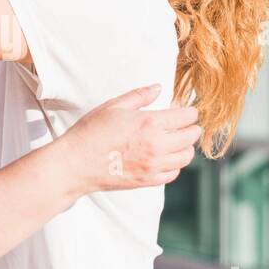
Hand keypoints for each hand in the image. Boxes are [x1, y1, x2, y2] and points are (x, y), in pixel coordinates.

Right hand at [57, 85, 201, 193]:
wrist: (75, 164)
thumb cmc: (91, 132)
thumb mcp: (113, 106)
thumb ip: (139, 96)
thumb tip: (158, 88)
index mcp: (150, 123)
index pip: (186, 117)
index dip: (191, 112)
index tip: (188, 111)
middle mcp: (157, 145)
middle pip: (191, 137)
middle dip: (193, 128)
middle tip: (188, 125)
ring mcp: (153, 165)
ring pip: (186, 157)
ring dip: (186, 148)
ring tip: (179, 142)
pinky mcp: (147, 180)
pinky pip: (173, 174)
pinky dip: (175, 165)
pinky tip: (167, 158)